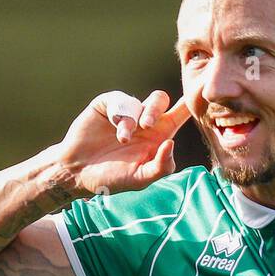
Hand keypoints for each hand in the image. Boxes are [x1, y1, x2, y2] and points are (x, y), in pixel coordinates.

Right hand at [58, 90, 192, 196]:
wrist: (77, 171)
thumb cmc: (111, 178)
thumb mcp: (140, 179)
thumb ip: (160, 166)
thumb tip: (171, 143)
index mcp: (158, 136)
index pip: (178, 116)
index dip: (188, 106)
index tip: (197, 97)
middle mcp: (144, 121)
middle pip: (161, 100)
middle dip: (156, 110)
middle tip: (147, 125)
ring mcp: (126, 111)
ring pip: (141, 100)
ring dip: (135, 118)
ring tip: (122, 139)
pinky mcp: (108, 105)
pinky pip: (120, 100)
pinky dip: (119, 115)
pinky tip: (113, 129)